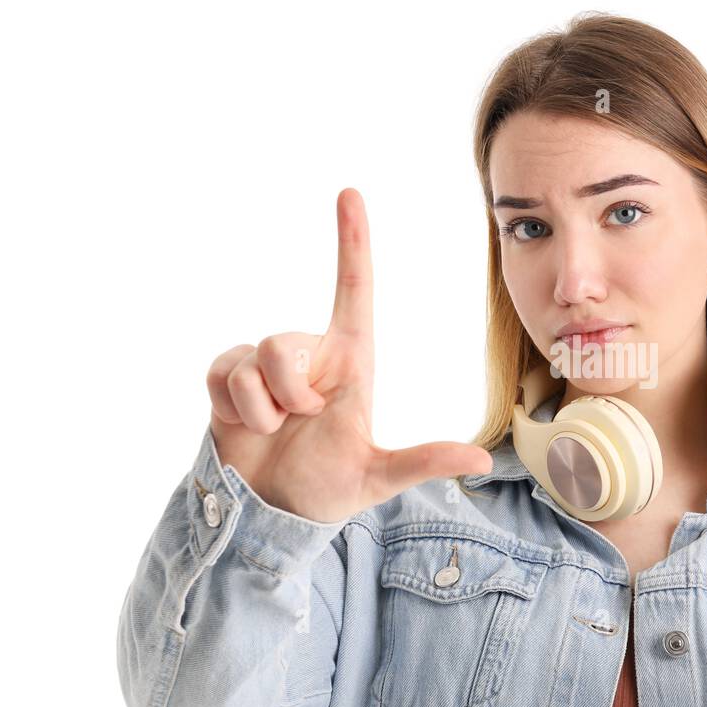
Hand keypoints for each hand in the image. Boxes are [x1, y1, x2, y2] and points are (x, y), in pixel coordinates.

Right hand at [205, 188, 492, 522]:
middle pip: (286, 342)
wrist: (270, 514)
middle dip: (290, 393)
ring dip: (263, 408)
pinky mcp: (229, 376)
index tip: (350, 193)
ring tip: (276, 429)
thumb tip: (482, 464)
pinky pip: (223, 373)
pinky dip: (234, 407)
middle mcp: (309, 354)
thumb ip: (425, 463)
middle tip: (302, 424)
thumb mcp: (378, 477)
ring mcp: (265, 364)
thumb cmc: (327, 489)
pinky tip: (245, 425)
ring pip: (254, 361)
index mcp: (351, 361)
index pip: (353, 289)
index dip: (352, 242)